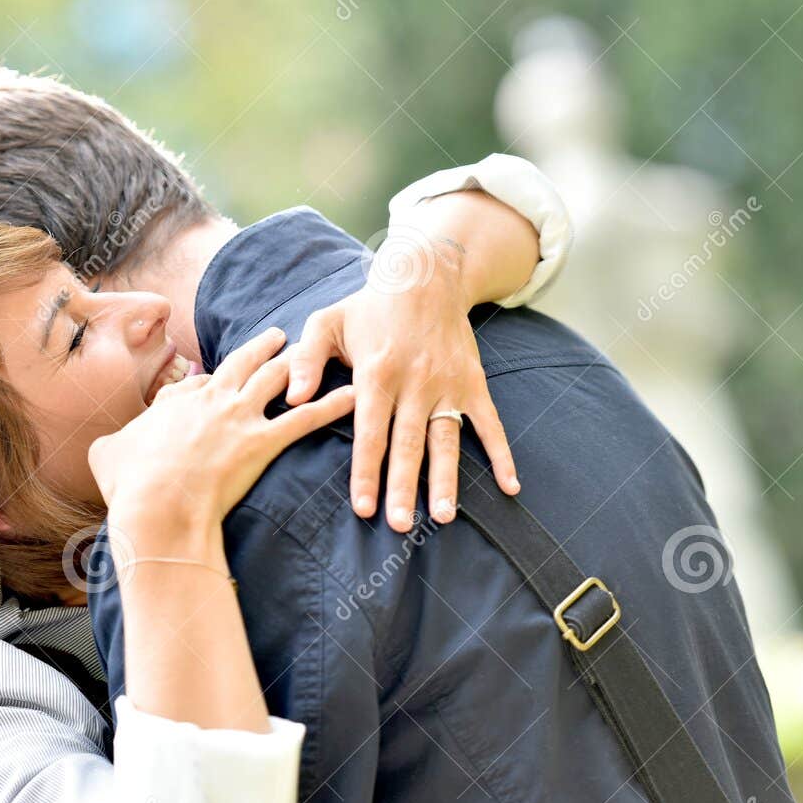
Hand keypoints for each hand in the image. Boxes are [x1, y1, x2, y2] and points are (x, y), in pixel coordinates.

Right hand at [88, 327, 356, 528]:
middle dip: (261, 346)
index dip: (210, 380)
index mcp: (176, 402)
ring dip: (297, 361)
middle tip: (277, 334)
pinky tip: (355, 396)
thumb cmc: (130, 485)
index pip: (198, 381)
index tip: (217, 378)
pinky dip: (333, 405)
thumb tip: (105, 448)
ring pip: (276, 378)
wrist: (157, 505)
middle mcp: (212, 400)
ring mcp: (239, 418)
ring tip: (314, 348)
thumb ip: (110, 444)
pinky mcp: (263, 443)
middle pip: (242, 363)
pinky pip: (305, 419)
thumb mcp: (106, 455)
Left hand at [285, 216, 521, 532]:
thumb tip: (292, 399)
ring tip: (444, 517)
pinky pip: (490, 423)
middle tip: (400, 526)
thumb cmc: (368, 307)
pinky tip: (510, 486)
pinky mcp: (473, 383)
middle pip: (407, 445)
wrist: (426, 276)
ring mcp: (448, 385)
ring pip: (446, 440)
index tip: (363, 507)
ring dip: (446, 480)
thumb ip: (306, 361)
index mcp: (378, 373)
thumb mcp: (327, 323)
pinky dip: (502, 454)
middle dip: (403, 487)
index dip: (366, 472)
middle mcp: (415, 382)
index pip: (370, 432)